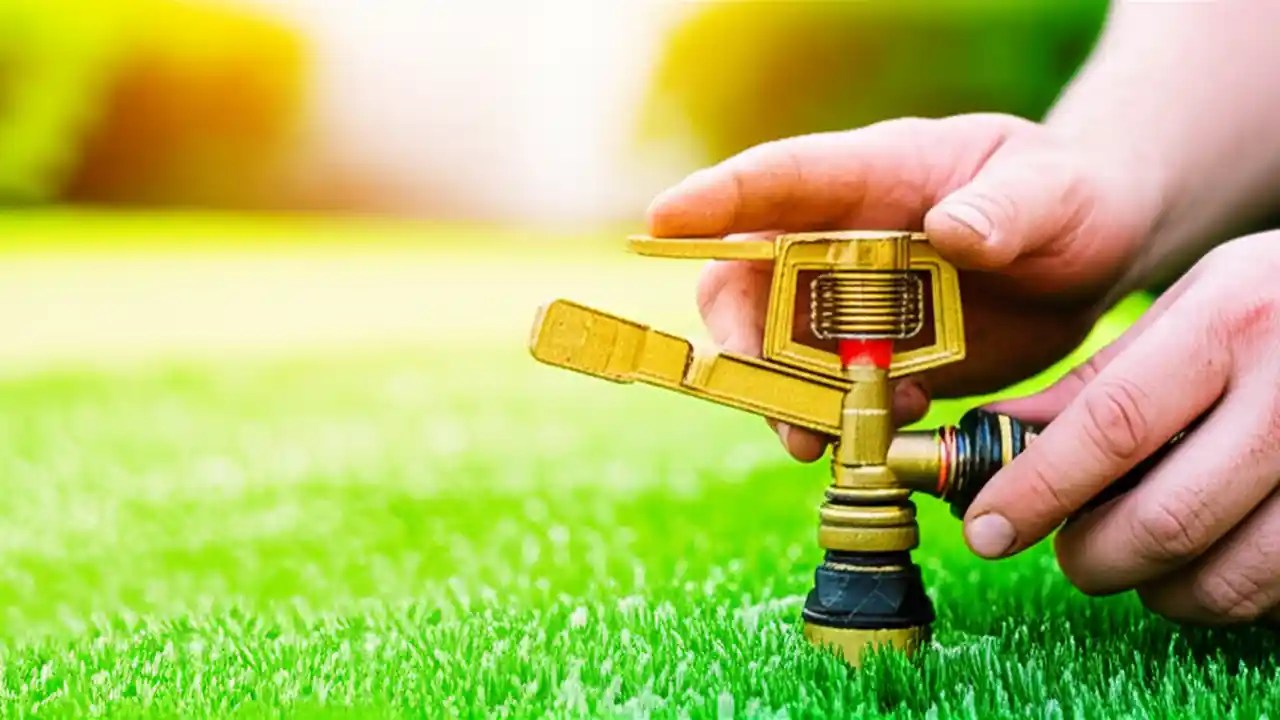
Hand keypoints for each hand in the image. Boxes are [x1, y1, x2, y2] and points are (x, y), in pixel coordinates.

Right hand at [647, 113, 1164, 460]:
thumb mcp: (1056, 194)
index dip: (719, 198)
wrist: (1087, 261)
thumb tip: (953, 232)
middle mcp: (841, 239)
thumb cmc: (1071, 199)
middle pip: (748, 279)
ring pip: (775, 350)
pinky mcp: (870, 360)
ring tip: (819, 437)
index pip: (784, 178)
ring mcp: (849, 304)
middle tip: (760, 382)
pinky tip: (886, 428)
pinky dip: (838, 422)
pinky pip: (826, 395)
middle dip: (738, 334)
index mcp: (876, 175)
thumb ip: (1008, 210)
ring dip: (782, 396)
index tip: (663, 218)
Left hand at [970, 232, 1279, 624]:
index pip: (1114, 425)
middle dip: (1094, 559)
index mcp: (1230, 324)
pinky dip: (1230, 597)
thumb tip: (997, 433)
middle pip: (1168, 520)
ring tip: (1146, 558)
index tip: (986, 530)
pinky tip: (1215, 559)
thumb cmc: (1275, 302)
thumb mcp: (1194, 303)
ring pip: (1230, 579)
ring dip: (1164, 590)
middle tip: (1074, 554)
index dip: (1038, 490)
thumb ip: (1099, 378)